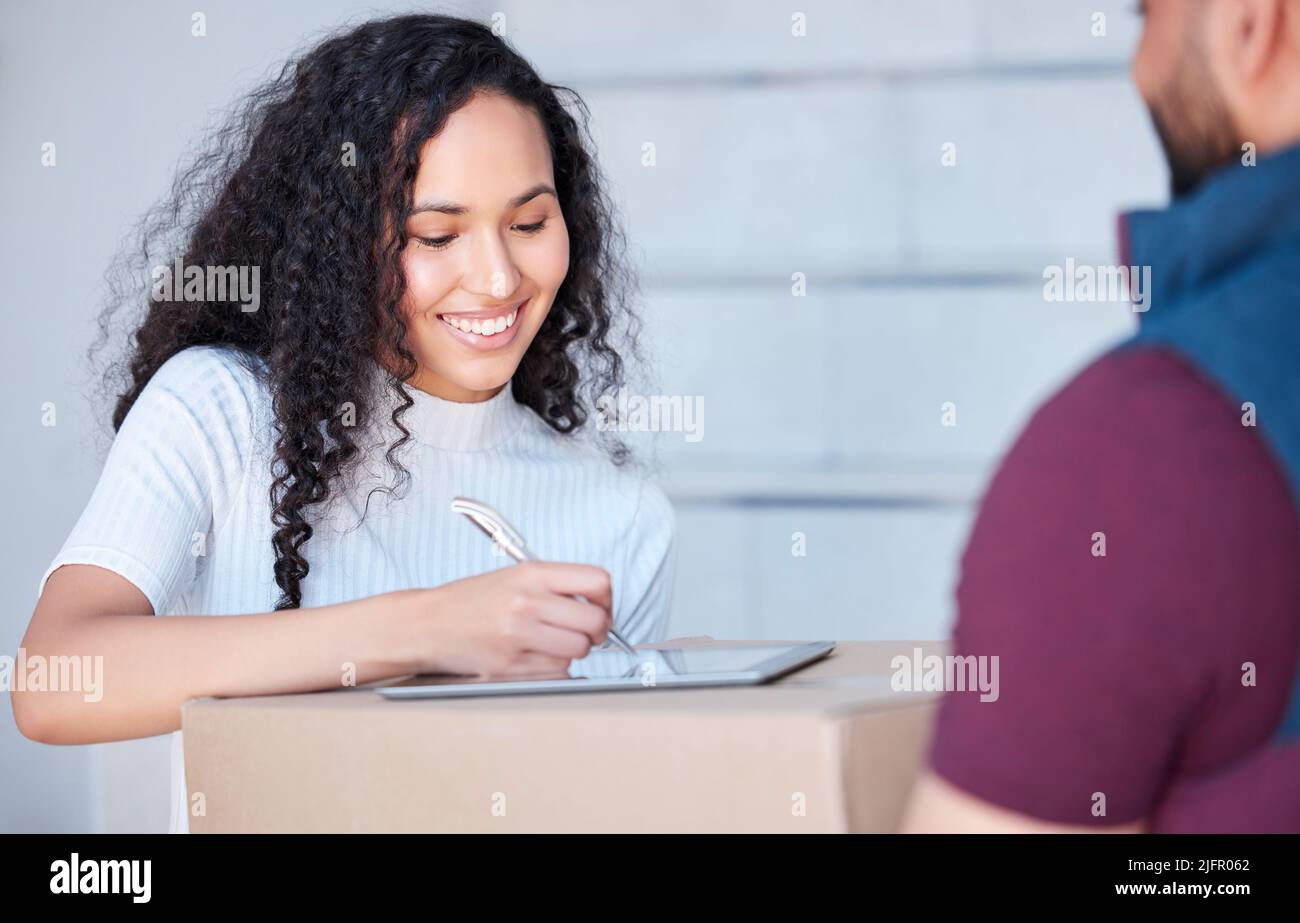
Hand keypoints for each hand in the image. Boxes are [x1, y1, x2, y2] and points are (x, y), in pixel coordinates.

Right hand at [394, 561, 613, 677]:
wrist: (427, 624)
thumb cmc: (471, 601)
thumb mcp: (513, 577)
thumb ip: (555, 586)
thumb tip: (598, 603)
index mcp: (532, 573)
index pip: (597, 581)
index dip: (607, 599)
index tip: (601, 607)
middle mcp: (527, 601)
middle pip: (595, 621)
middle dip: (597, 631)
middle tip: (585, 633)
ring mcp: (519, 634)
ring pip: (578, 650)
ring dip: (573, 651)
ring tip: (552, 643)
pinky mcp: (511, 664)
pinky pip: (557, 672)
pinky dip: (553, 668)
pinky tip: (533, 657)